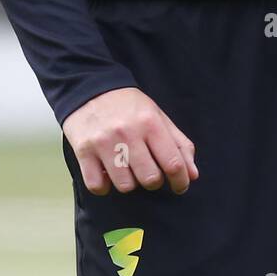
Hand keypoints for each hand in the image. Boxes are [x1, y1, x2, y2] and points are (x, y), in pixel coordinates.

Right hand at [62, 87, 198, 196]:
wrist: (90, 88)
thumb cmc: (129, 107)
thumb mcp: (158, 117)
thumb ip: (179, 144)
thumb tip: (193, 175)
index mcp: (150, 123)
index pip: (173, 163)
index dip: (181, 181)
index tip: (180, 186)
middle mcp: (128, 133)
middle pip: (150, 178)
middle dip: (153, 181)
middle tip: (148, 171)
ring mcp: (104, 143)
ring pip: (125, 186)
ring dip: (129, 182)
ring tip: (126, 169)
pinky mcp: (83, 151)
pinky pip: (97, 186)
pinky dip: (104, 186)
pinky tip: (107, 174)